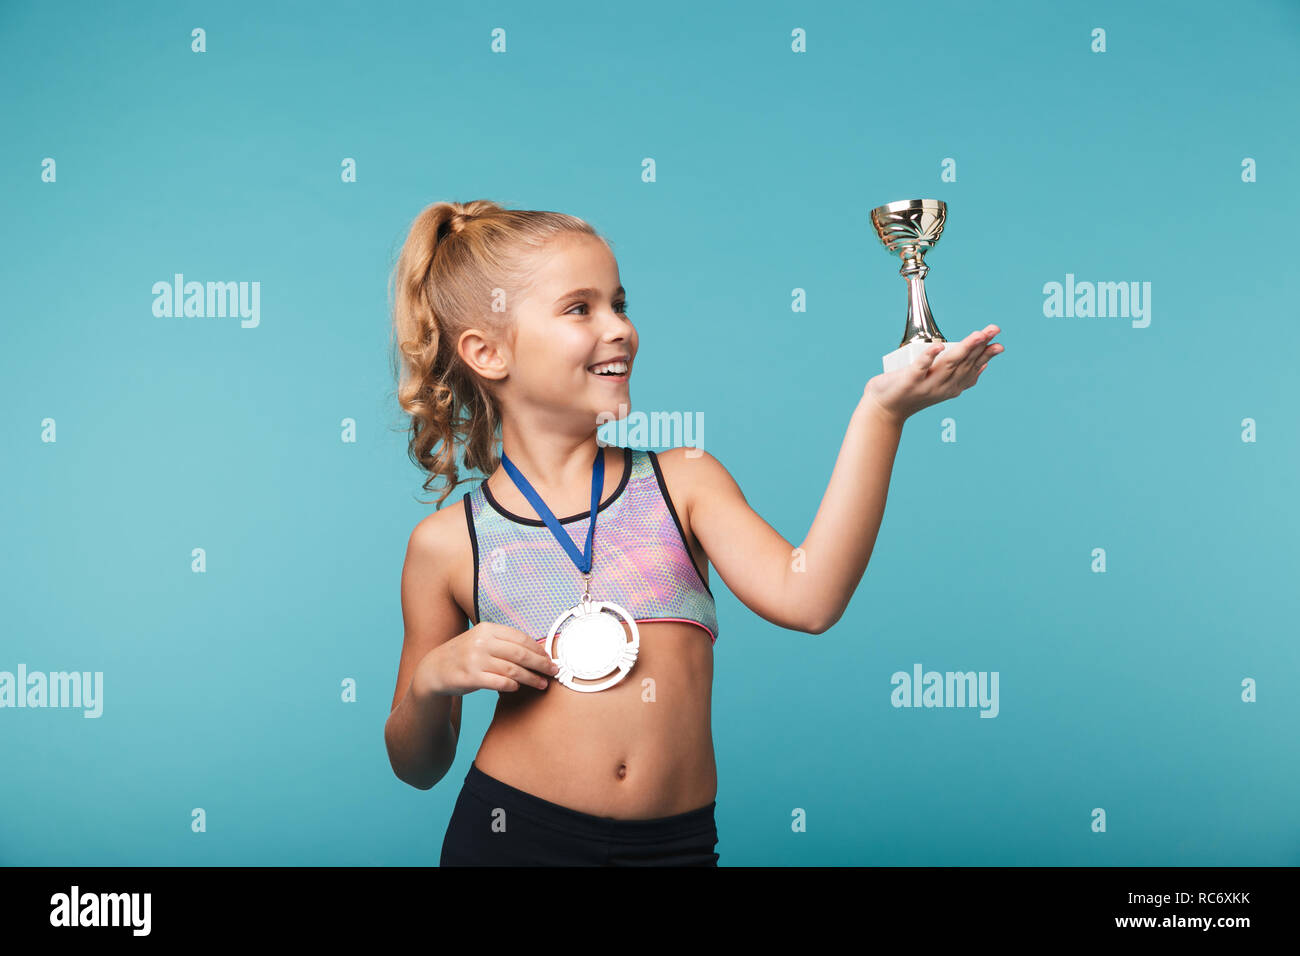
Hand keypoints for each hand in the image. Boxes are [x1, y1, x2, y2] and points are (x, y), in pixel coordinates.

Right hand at [414, 622, 559, 697]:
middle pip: (520, 654)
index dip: (538, 649)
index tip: (550, 658)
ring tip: (542, 684)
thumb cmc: (464, 655)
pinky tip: (518, 687)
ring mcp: (475, 660)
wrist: (434, 669)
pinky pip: (499, 682)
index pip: (520, 638)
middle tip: (553, 671)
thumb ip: (504, 642)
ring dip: (531, 678)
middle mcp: (481, 642)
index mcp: (487, 629)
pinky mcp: (471, 677)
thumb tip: (537, 651)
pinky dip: (512, 685)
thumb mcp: (481, 640)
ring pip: (513, 670)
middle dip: (541, 664)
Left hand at [864, 324, 1003, 424]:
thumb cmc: (911, 394)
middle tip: (994, 330)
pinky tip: (938, 346)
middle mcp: (943, 387)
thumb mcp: (941, 386)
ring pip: (949, 363)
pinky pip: (921, 367)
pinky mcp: (909, 381)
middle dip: (981, 346)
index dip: (987, 355)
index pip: (973, 368)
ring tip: (978, 335)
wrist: (885, 410)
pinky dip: (930, 356)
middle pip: (965, 363)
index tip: (999, 344)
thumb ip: (960, 376)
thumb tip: (983, 365)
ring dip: (965, 348)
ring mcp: (927, 384)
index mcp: (952, 387)